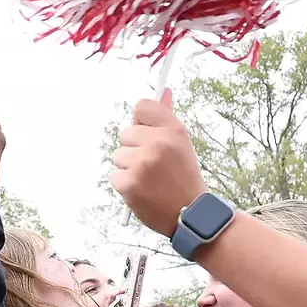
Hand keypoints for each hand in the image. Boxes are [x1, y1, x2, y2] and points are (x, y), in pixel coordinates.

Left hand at [111, 90, 206, 236]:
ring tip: (149, 179)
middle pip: (126, 133)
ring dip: (129, 167)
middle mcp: (157, 143)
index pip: (142, 107)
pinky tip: (143, 190)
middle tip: (153, 165)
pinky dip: (125, 184)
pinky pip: (115, 175)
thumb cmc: (183, 175)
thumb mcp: (181, 143)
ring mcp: (141, 163)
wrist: (191, 214)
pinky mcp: (129, 183)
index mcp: (173, 130)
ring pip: (118, 155)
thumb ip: (166, 119)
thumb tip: (164, 92)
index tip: (148, 133)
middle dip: (135, 148)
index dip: (142, 121)